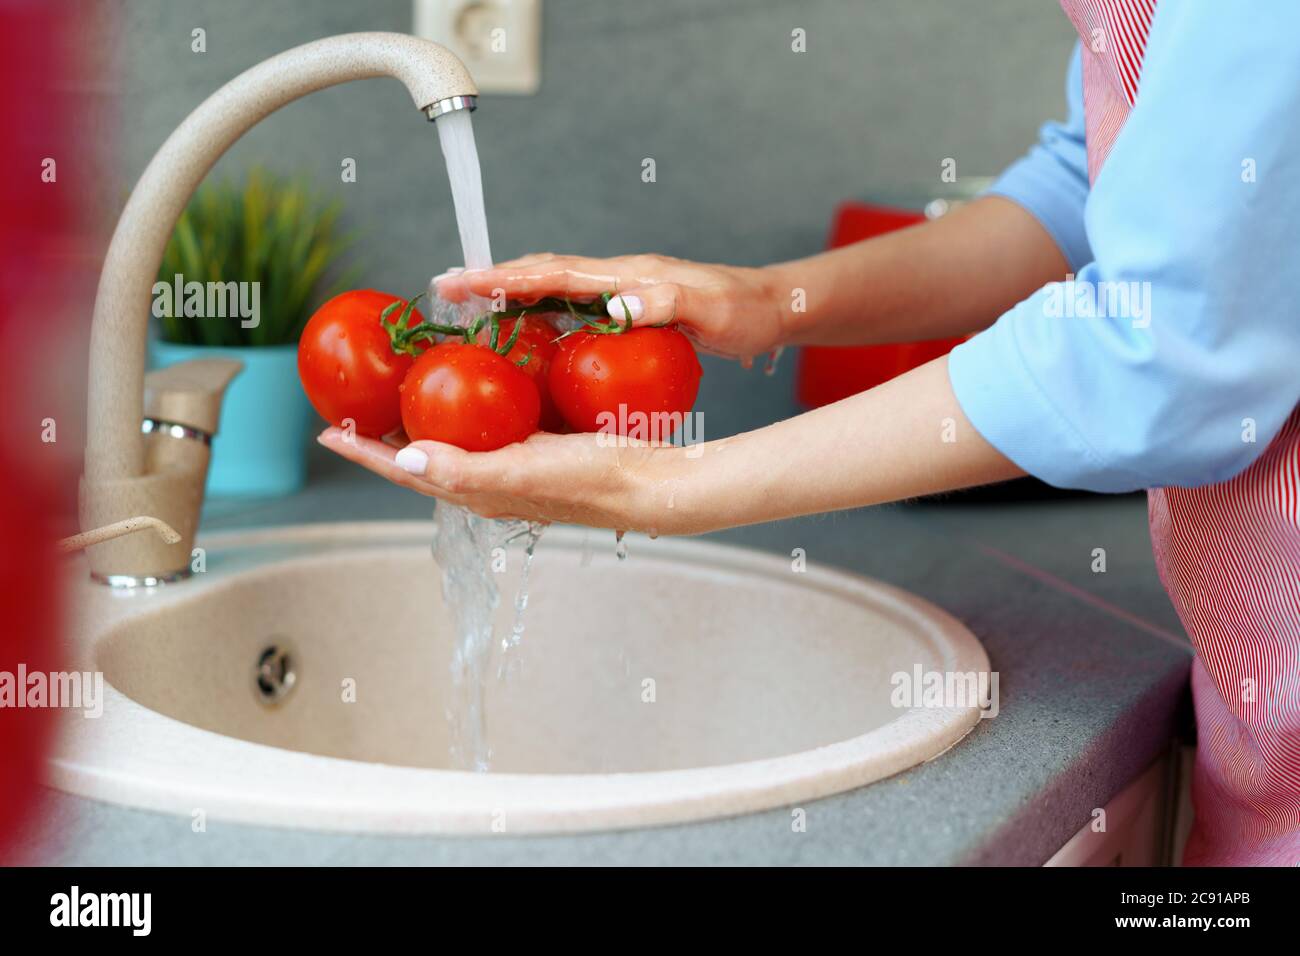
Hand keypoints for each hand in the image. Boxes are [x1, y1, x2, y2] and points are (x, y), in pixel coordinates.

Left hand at [317, 426, 689, 532]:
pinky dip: (464, 407)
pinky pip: (485, 425)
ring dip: (420, 419)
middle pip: (420, 458)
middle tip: (355, 404)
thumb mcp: (525, 470)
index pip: (406, 472)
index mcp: (477, 490)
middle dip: (384, 436)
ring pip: (450, 441)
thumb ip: (466, 468)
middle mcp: (487, 481)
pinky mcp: (535, 448)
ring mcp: (511, 465)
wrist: (650, 481)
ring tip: (398, 389)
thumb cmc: (594, 479)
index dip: (364, 453)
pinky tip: (473, 382)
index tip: (327, 430)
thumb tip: (407, 459)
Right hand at [434, 253, 786, 361]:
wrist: (772, 308)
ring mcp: (622, 292)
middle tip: (443, 290)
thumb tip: (616, 305)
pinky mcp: (629, 309)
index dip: (503, 277)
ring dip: (509, 294)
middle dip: (490, 279)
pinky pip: (572, 309)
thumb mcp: (709, 310)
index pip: (553, 272)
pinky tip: (526, 335)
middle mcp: (617, 279)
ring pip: (552, 288)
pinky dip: (540, 314)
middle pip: (540, 273)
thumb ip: (664, 303)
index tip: (459, 280)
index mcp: (627, 276)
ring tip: (466, 309)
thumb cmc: (745, 311)